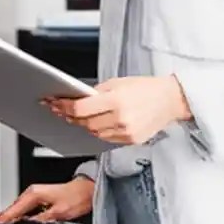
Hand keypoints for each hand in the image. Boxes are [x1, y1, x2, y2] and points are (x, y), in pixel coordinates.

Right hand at [0, 177, 92, 223]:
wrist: (87, 189)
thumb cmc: (75, 197)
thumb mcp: (59, 212)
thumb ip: (42, 220)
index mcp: (34, 194)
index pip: (14, 209)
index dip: (4, 218)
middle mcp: (32, 193)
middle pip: (13, 208)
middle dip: (4, 217)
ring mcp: (35, 194)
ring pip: (19, 207)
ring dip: (11, 216)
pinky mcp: (40, 198)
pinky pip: (25, 207)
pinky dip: (19, 214)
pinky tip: (19, 220)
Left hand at [47, 75, 191, 144]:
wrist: (170, 99)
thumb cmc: (145, 88)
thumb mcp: (117, 83)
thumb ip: (96, 93)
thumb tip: (77, 99)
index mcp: (115, 100)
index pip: (80, 108)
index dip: (63, 107)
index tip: (53, 104)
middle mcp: (120, 118)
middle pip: (85, 123)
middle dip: (70, 116)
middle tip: (60, 111)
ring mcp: (126, 132)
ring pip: (94, 133)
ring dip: (83, 125)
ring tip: (76, 117)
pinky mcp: (131, 140)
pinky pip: (106, 139)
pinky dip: (98, 132)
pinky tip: (95, 124)